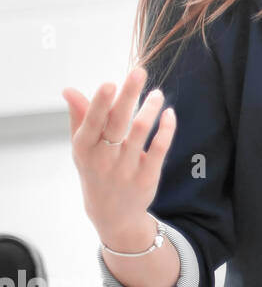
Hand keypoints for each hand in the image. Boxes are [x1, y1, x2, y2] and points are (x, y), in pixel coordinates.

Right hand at [61, 66, 175, 246]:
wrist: (112, 215)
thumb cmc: (96, 171)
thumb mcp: (83, 148)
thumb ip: (80, 117)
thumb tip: (69, 90)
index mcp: (84, 149)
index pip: (92, 122)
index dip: (100, 104)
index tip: (109, 83)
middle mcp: (104, 158)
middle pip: (117, 122)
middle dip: (128, 96)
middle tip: (140, 72)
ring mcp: (126, 169)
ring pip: (140, 132)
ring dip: (150, 108)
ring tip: (157, 93)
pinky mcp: (147, 176)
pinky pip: (159, 148)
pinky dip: (166, 128)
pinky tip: (169, 114)